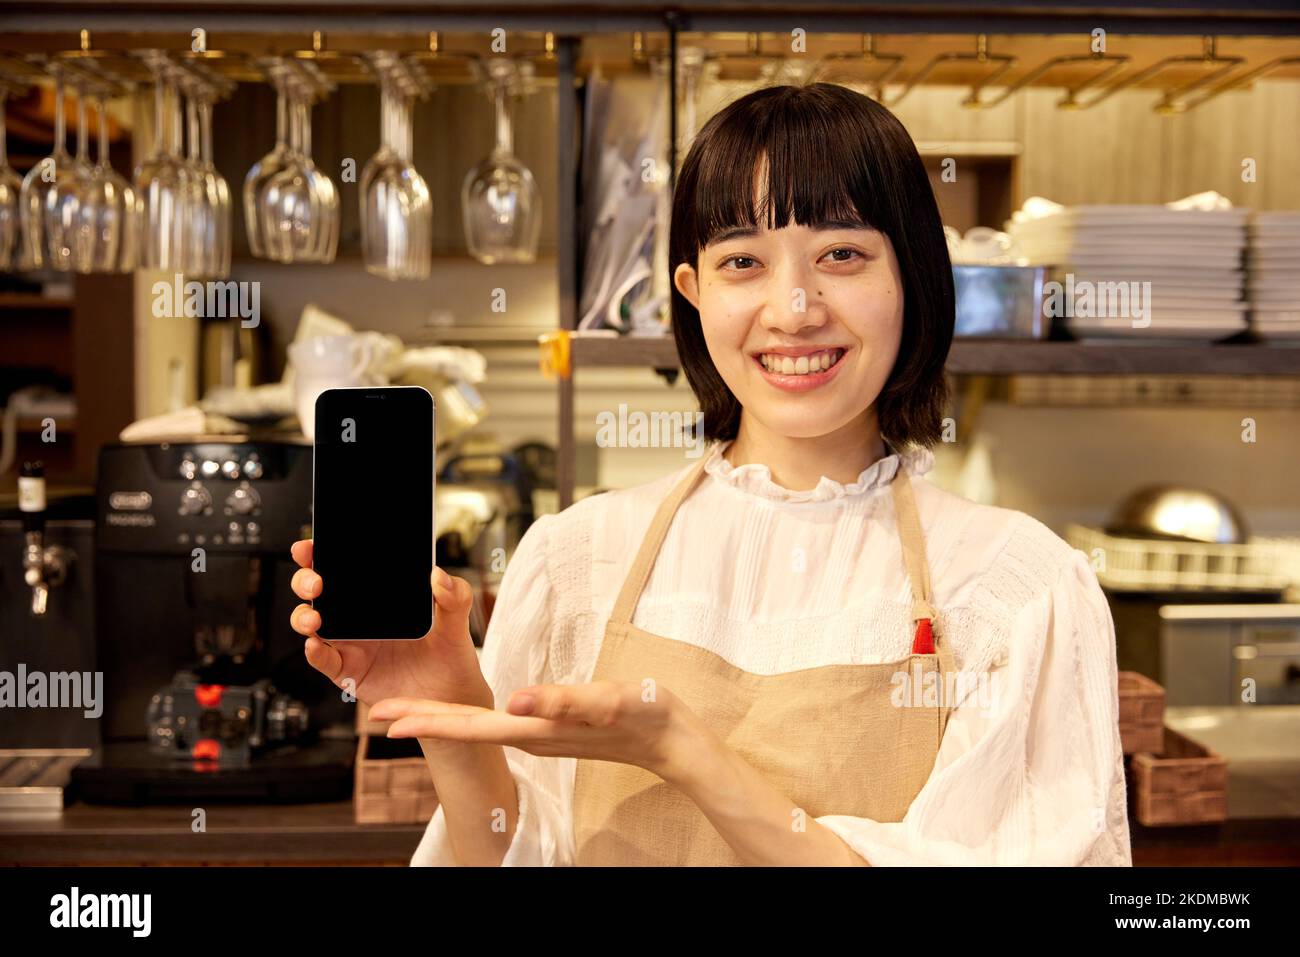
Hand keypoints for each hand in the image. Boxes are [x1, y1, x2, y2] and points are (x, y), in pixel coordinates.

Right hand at [288, 540, 491, 716]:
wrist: (451, 696)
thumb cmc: (450, 654)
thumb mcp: (457, 621)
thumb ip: (454, 596)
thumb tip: (439, 575)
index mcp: (378, 596)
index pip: (343, 567)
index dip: (321, 553)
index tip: (310, 546)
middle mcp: (358, 617)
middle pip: (317, 591)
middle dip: (305, 580)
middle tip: (317, 582)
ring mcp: (350, 644)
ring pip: (311, 624)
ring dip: (303, 617)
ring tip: (315, 620)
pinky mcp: (348, 671)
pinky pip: (323, 660)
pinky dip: (314, 653)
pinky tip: (316, 646)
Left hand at [370, 681, 705, 783]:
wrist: (671, 739)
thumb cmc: (644, 716)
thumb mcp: (606, 701)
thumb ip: (562, 702)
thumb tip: (514, 699)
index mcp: (536, 728)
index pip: (471, 726)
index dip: (427, 721)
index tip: (387, 719)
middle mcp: (531, 734)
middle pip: (466, 727)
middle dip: (421, 718)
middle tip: (378, 709)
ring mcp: (540, 733)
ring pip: (479, 724)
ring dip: (442, 716)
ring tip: (408, 708)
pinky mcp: (552, 727)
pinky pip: (499, 720)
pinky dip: (472, 714)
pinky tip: (468, 708)